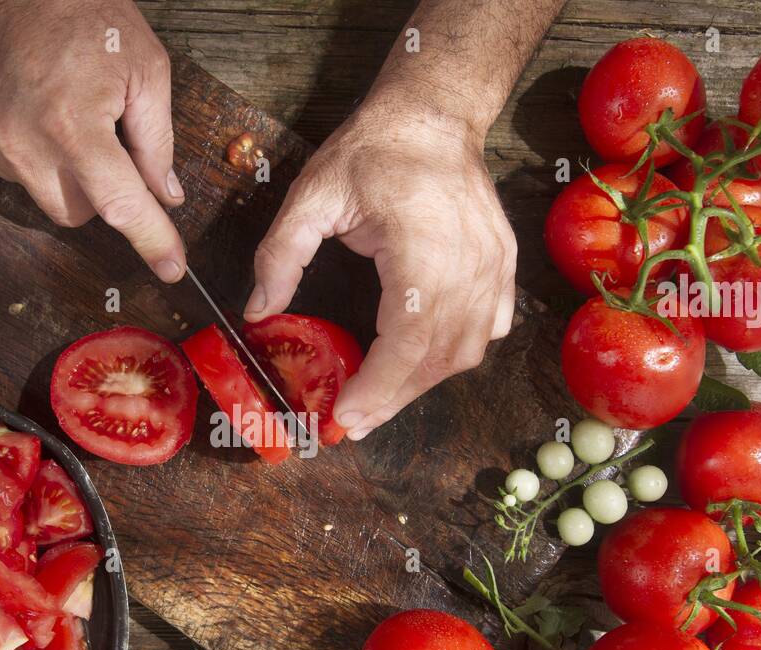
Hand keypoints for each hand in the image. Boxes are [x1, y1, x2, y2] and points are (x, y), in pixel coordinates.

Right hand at [0, 0, 185, 281]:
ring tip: (65, 112)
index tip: (170, 267)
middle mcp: (22, 139)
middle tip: (108, 142)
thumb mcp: (145, 67)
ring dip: (62, 170)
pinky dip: (28, 151)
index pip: (120, 205)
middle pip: (77, 212)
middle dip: (101, 190)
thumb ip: (157, 141)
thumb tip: (165, 195)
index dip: (151, 240)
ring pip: (40, 193)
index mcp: (74, 124)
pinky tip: (33, 108)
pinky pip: (6, 167)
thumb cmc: (83, 8)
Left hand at [244, 91, 515, 439]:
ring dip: (421, 384)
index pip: (406, 339)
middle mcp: (467, 266)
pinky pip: (486, 331)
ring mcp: (493, 269)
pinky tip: (420, 366)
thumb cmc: (375, 150)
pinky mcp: (503, 268)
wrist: (434, 116)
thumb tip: (257, 312)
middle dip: (392, 398)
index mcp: (422, 249)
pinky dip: (453, 356)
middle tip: (353, 423)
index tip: (346, 414)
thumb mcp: (312, 193)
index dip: (378, 385)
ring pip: (464, 353)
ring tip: (379, 401)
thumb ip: (281, 254)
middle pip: (435, 358)